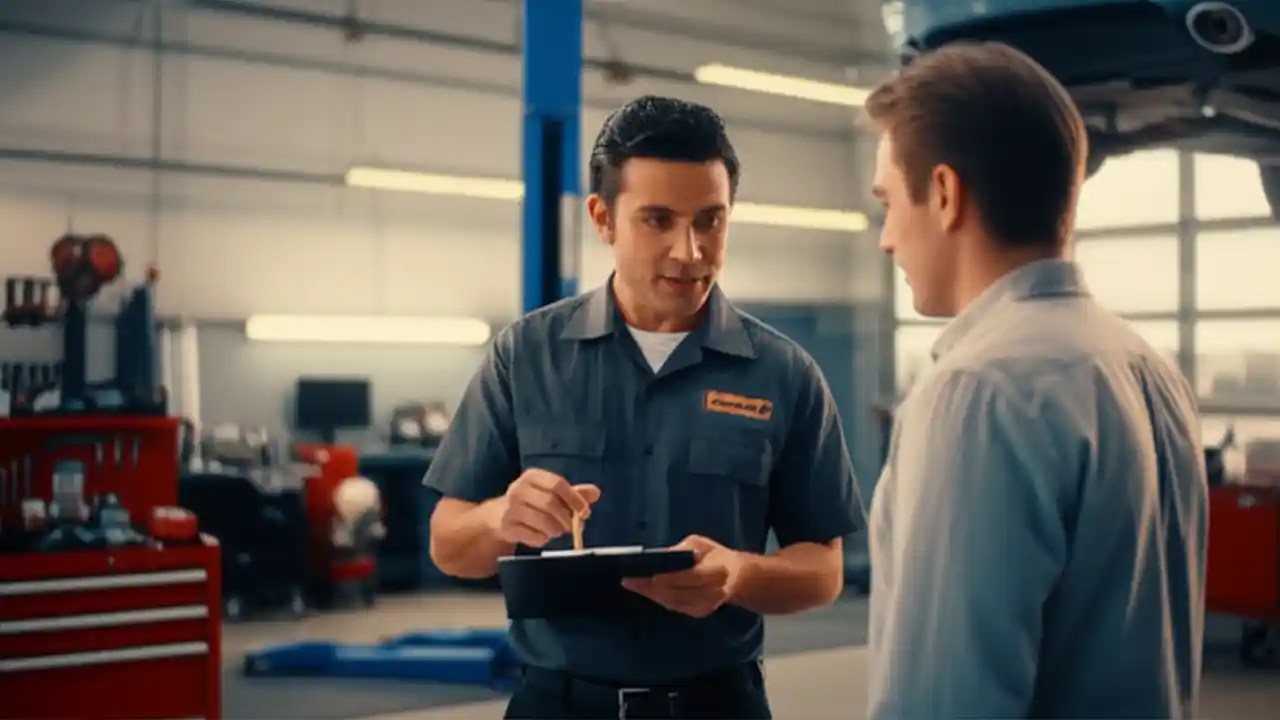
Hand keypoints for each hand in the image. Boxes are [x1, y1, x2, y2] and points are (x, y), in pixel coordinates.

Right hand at [491, 468, 599, 547]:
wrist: (498, 516)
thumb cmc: (532, 502)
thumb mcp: (552, 494)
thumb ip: (574, 493)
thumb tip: (596, 493)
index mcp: (532, 476)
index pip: (558, 484)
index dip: (575, 499)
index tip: (585, 512)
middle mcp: (519, 488)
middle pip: (551, 503)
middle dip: (566, 518)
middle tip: (572, 527)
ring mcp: (510, 508)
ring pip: (543, 521)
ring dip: (555, 530)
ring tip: (556, 531)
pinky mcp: (506, 526)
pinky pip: (533, 536)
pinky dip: (542, 539)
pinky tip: (541, 536)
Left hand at [622, 535, 744, 617]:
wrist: (737, 577)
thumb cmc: (716, 555)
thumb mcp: (700, 543)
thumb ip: (682, 550)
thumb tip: (662, 556)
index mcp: (715, 571)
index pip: (687, 577)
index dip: (666, 577)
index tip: (646, 572)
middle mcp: (711, 593)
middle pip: (675, 593)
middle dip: (650, 588)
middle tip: (629, 580)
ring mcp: (705, 606)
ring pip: (673, 602)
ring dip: (651, 595)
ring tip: (633, 585)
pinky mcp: (699, 613)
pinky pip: (675, 607)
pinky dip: (660, 599)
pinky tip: (646, 592)